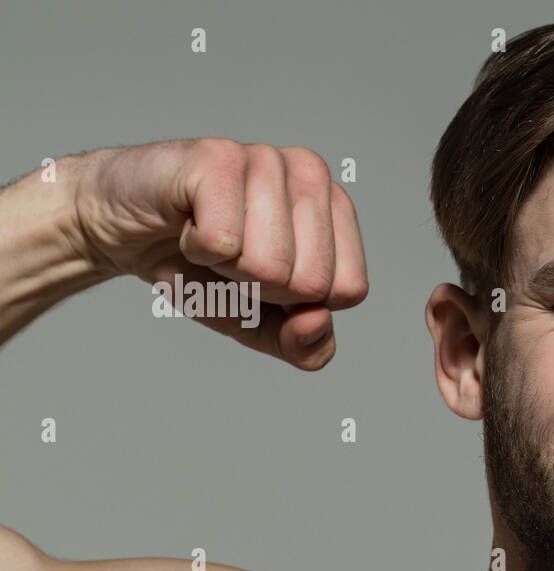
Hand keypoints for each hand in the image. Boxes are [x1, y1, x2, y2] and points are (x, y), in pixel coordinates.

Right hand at [70, 139, 367, 369]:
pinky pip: (224, 243)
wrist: (119, 232)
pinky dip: (195, 250)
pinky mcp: (217, 156)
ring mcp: (266, 159)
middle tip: (230, 258)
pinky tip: (185, 224)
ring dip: (225, 268)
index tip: (264, 278)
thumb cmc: (197, 267)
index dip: (298, 304)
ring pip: (270, 265)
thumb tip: (318, 321)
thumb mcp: (259, 324)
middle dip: (261, 289)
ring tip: (208, 239)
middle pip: (312, 282)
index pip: (348, 290)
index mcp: (336, 209)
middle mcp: (311, 175)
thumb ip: (303, 345)